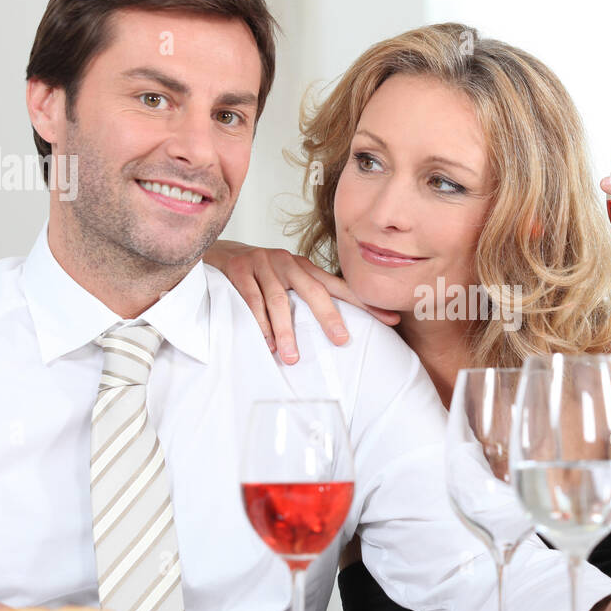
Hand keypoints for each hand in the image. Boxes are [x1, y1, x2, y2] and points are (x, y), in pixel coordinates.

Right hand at [202, 240, 399, 363]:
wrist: (219, 252)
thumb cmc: (261, 274)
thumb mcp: (289, 280)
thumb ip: (310, 296)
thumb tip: (341, 328)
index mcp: (305, 267)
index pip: (339, 286)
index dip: (365, 303)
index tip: (391, 320)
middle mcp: (287, 263)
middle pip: (314, 291)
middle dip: (329, 316)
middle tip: (342, 341)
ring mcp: (263, 265)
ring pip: (280, 301)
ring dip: (287, 331)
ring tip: (293, 358)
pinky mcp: (239, 271)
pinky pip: (252, 300)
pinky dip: (260, 324)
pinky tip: (267, 344)